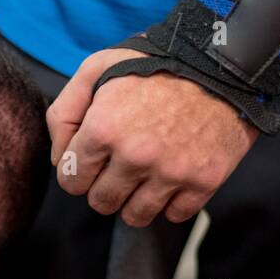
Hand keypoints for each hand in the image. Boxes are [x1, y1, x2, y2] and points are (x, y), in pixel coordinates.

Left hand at [47, 47, 258, 225]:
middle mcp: (135, 155)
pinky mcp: (203, 181)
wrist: (220, 62)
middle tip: (122, 162)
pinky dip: (172, 201)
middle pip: (101, 202)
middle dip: (105, 186)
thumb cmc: (153, 66)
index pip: (70, 181)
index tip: (94, 158)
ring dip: (136, 199)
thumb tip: (59, 160)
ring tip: (146, 171)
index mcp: (104, 128)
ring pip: (135, 216)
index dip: (79, 170)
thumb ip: (64, 113)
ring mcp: (171, 171)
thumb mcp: (96, 69)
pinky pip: (173, 215)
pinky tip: (173, 174)